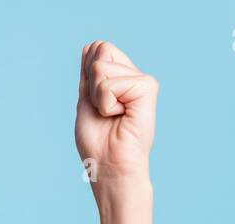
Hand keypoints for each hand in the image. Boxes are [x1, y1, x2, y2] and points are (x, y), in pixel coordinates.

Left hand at [74, 40, 157, 186]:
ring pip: (101, 67)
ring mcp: (142, 81)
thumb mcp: (86, 102)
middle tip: (104, 110)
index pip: (96, 49)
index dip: (87, 74)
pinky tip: (120, 116)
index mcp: (120, 78)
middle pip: (100, 50)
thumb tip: (91, 46)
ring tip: (112, 115)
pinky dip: (106, 104)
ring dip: (97, 97)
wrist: (109, 166)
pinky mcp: (148, 87)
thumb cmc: (98, 143)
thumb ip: (90, 75)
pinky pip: (111, 84)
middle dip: (91, 84)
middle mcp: (133, 76)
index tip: (94, 103)